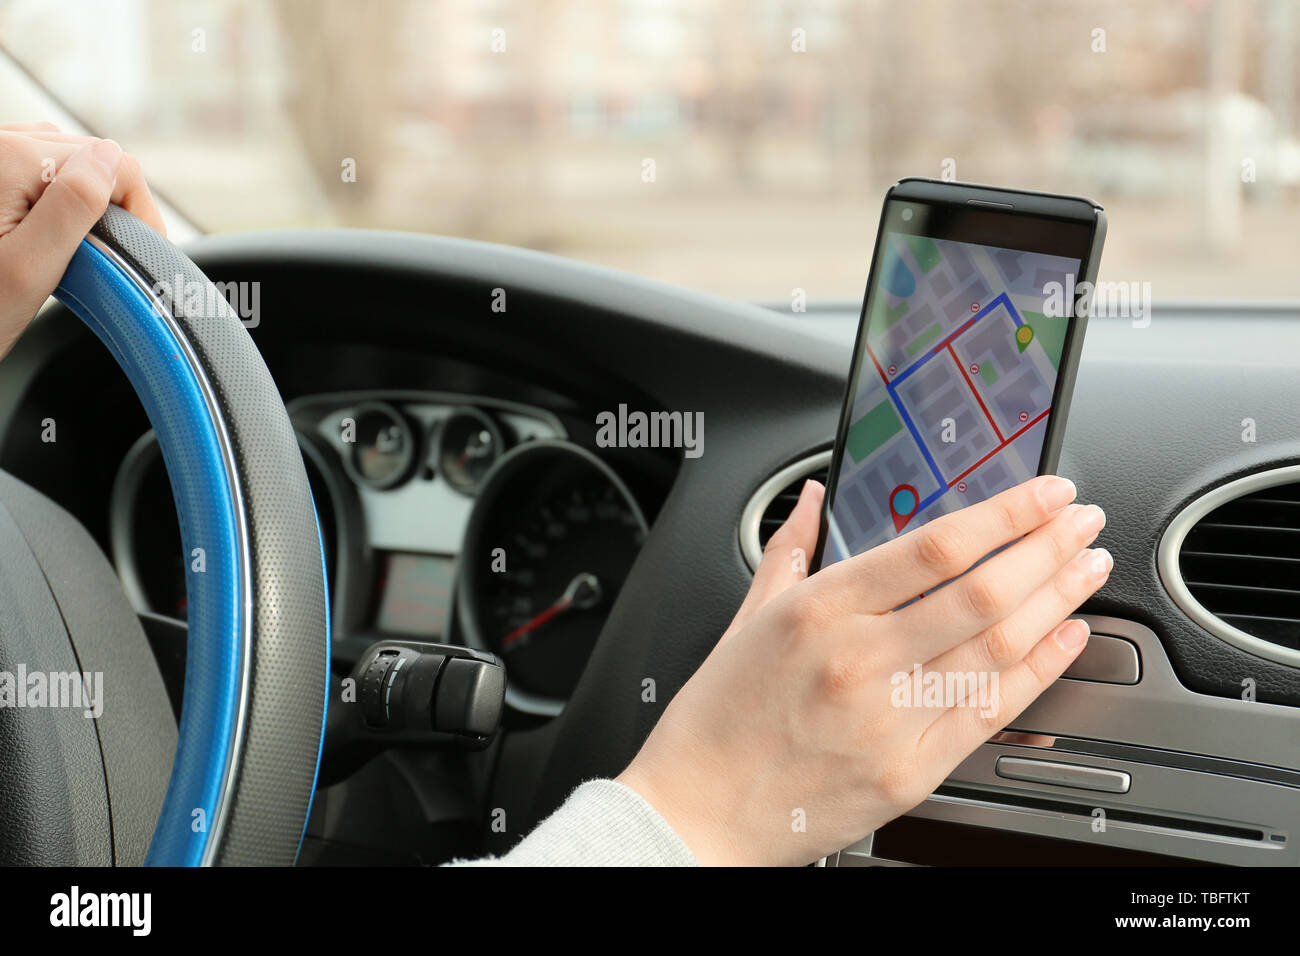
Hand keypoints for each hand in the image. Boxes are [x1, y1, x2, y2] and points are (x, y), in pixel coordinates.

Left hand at [0, 122, 164, 358]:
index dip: (139, 211)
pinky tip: (41, 237)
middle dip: (107, 207)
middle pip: (85, 158)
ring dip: (78, 202)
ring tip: (71, 254)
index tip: (142, 258)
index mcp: (8, 159)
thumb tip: (111, 160)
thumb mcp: (27, 269)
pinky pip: (28, 170)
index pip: (112, 163)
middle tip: (105, 265)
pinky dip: (49, 199)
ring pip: (59, 161)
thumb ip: (73, 206)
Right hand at [617, 474, 1109, 865]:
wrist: (697, 813)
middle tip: (1081, 520)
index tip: (1042, 494)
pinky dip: (1038, 670)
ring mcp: (888, 721)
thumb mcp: (745, 617)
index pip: (934, 547)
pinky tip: (1066, 638)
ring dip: (1056, 600)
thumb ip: (789, 548)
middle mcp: (858, 661)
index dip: (1005, 514)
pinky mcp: (907, 773)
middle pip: (982, 591)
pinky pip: (989, 713)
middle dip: (1048, 547)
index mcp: (817, 611)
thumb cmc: (717, 718)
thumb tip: (809, 498)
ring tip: (1087, 567)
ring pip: (998, 649)